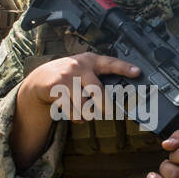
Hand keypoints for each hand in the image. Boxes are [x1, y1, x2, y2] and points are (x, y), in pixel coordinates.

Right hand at [11, 53, 139, 170]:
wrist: (40, 79)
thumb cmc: (68, 77)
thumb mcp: (82, 71)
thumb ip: (97, 78)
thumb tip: (116, 98)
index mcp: (90, 61)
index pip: (110, 63)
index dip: (124, 68)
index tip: (138, 72)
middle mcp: (80, 66)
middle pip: (98, 91)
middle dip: (104, 106)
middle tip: (106, 112)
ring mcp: (68, 76)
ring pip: (84, 104)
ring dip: (85, 114)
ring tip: (82, 112)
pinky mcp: (57, 88)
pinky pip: (72, 110)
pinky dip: (74, 116)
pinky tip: (72, 113)